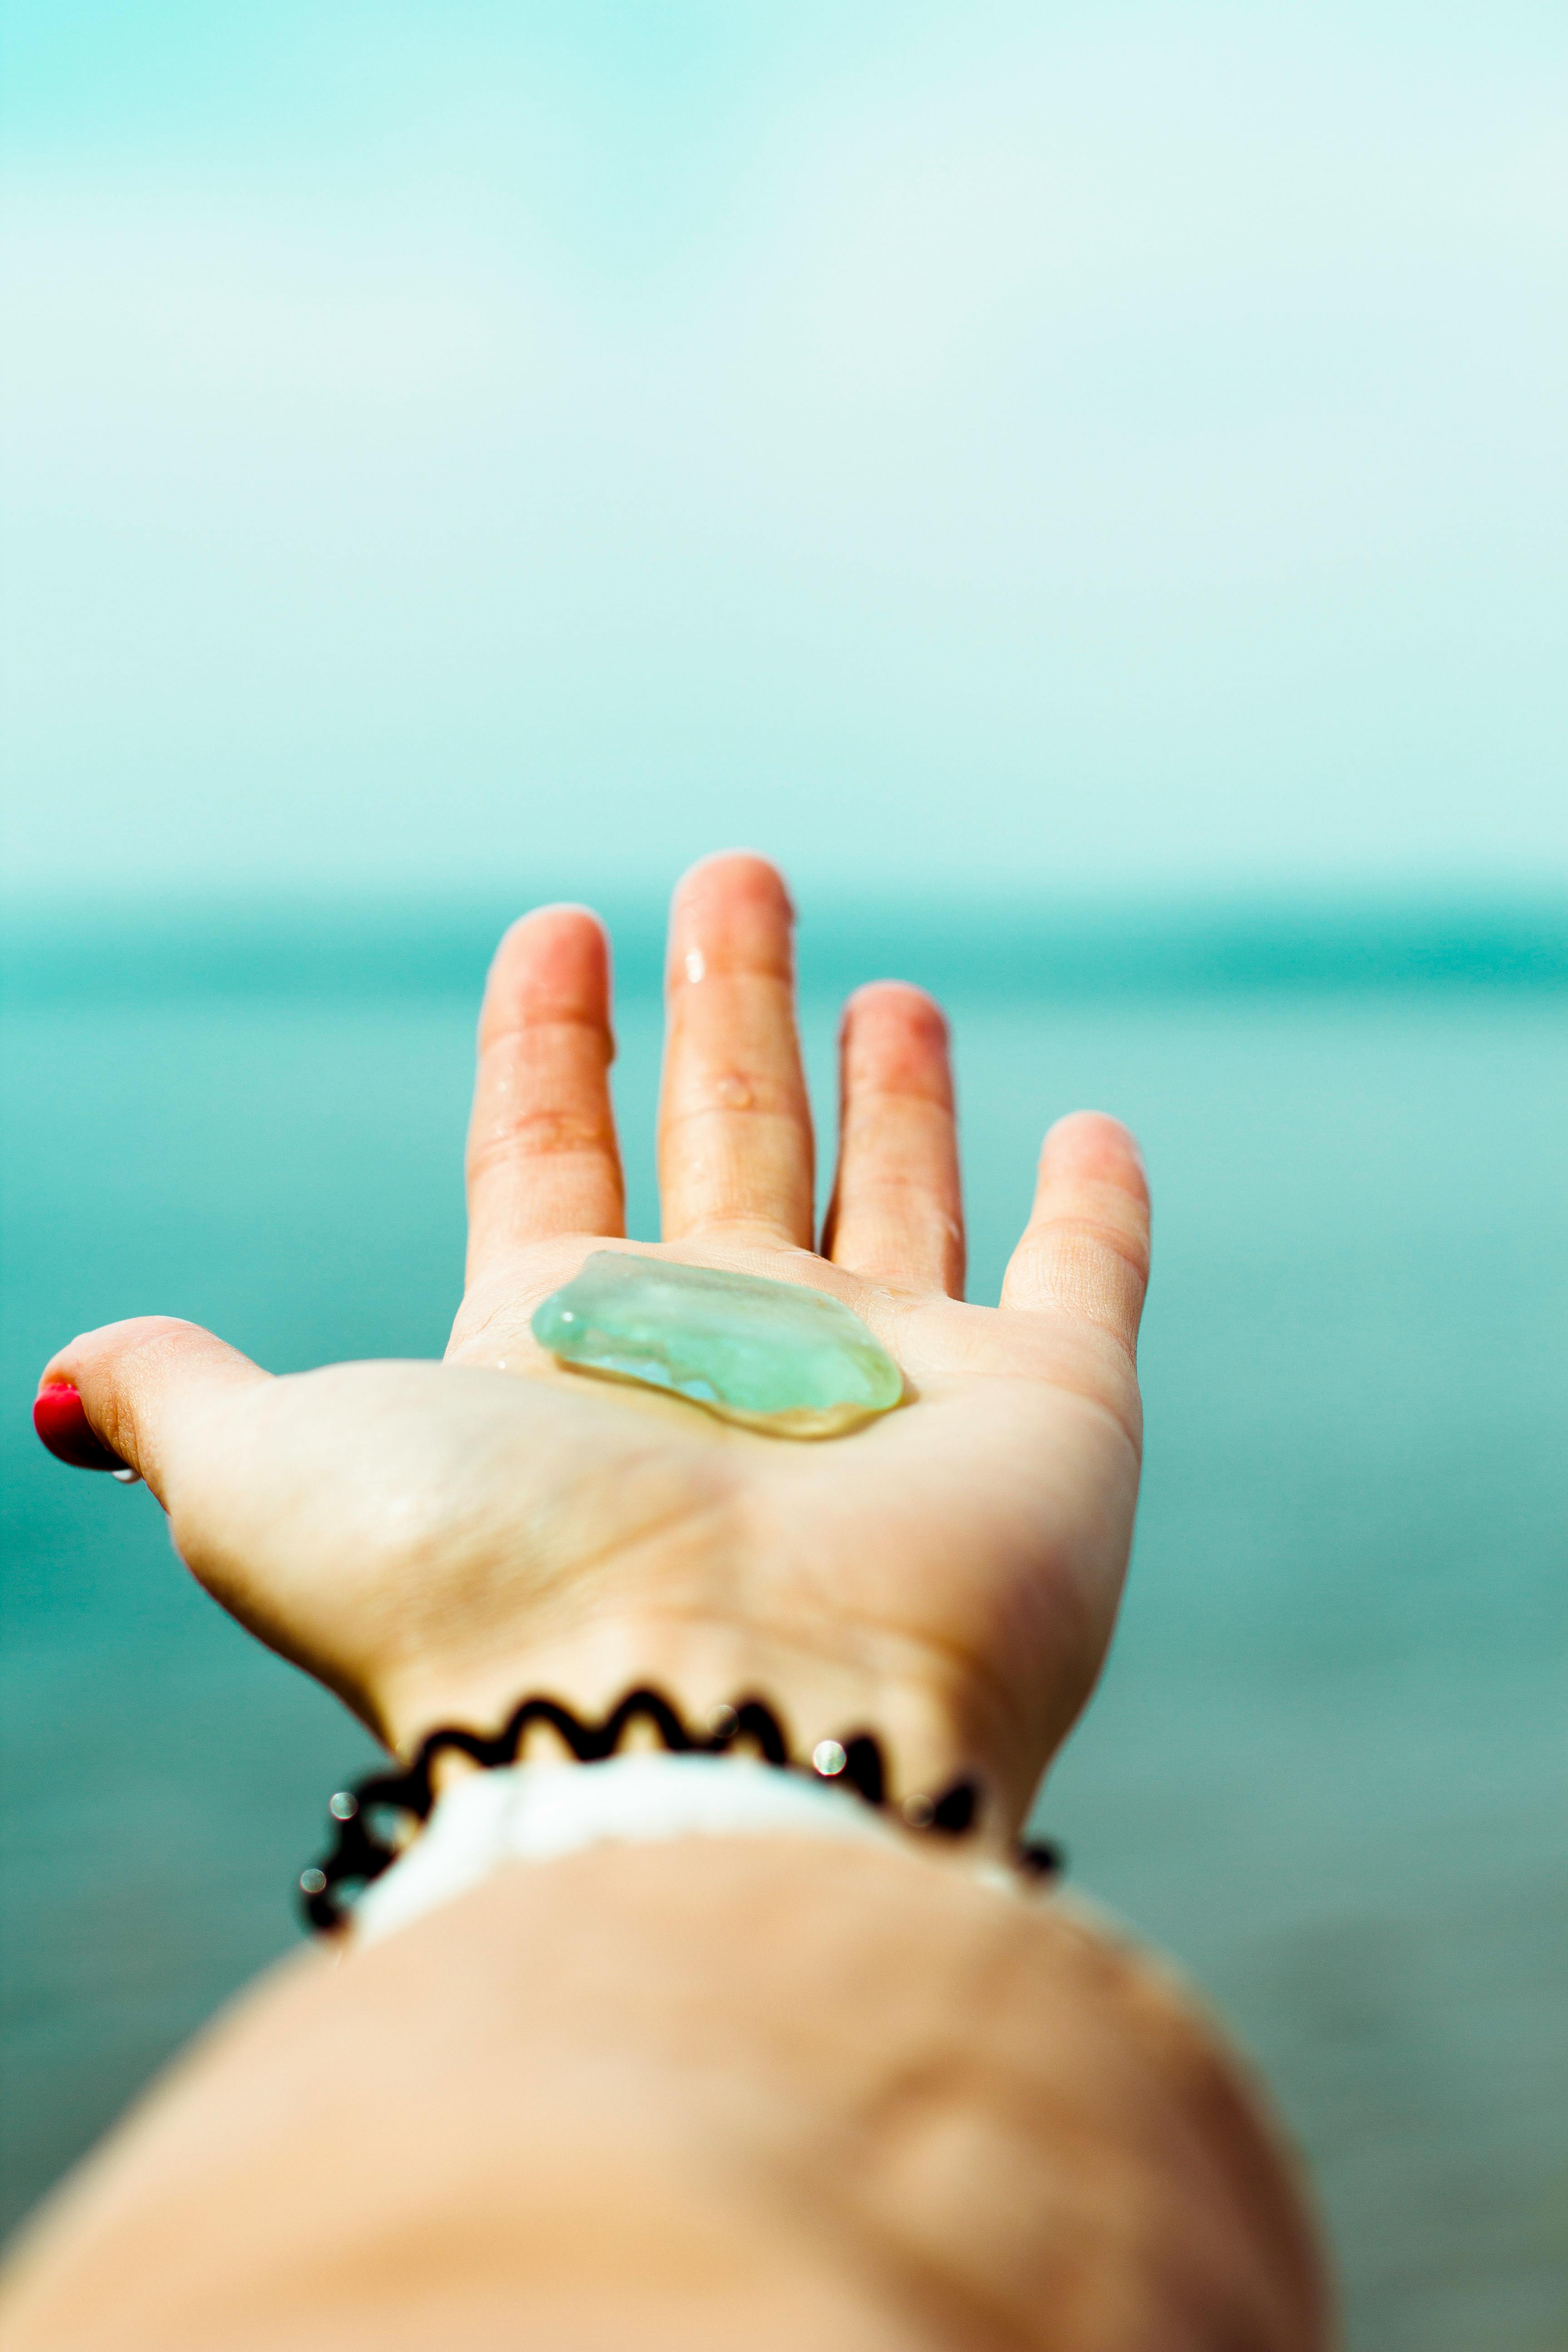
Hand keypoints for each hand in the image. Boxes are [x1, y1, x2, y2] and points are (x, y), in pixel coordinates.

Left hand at [39, 855, 1149, 1836]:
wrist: (712, 1725)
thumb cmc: (495, 1598)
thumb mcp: (274, 1485)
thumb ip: (186, 1407)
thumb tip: (65, 1385)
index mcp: (569, 1349)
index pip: (552, 1154)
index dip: (547, 1044)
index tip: (552, 928)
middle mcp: (732, 1358)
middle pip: (731, 1140)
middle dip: (727, 1004)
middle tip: (733, 875)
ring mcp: (894, 1381)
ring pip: (895, 1193)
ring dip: (888, 1087)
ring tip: (880, 983)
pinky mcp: (1045, 1407)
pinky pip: (1085, 1277)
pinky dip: (1098, 1206)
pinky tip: (1091, 1126)